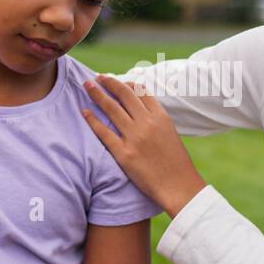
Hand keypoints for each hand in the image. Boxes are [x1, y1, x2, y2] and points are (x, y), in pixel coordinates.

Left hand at [81, 74, 206, 216]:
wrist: (179, 186)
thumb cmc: (176, 163)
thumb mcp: (170, 133)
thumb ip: (156, 119)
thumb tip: (141, 110)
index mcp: (161, 116)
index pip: (140, 91)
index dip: (126, 83)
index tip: (116, 81)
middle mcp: (147, 123)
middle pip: (124, 95)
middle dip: (109, 82)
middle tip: (97, 77)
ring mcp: (134, 138)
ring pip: (111, 109)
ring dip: (97, 94)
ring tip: (87, 86)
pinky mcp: (124, 154)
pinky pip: (104, 133)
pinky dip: (92, 120)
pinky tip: (84, 112)